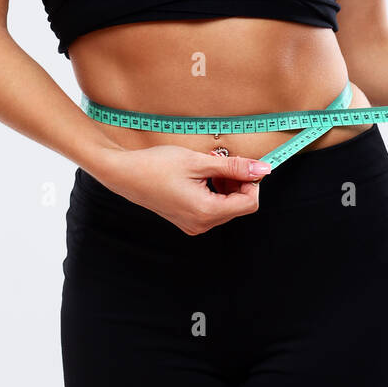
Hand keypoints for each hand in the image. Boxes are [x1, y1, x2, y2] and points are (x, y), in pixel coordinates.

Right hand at [88, 143, 271, 235]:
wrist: (124, 174)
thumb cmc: (157, 166)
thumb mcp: (199, 162)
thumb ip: (233, 167)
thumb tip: (262, 169)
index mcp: (206, 212)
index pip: (249, 203)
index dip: (252, 182)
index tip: (244, 164)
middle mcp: (201, 224)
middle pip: (239, 206)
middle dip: (238, 182)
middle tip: (223, 161)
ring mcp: (193, 225)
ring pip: (227, 206)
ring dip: (227, 185)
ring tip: (211, 166)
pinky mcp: (187, 220)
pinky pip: (213, 208)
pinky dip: (215, 191)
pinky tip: (203, 175)